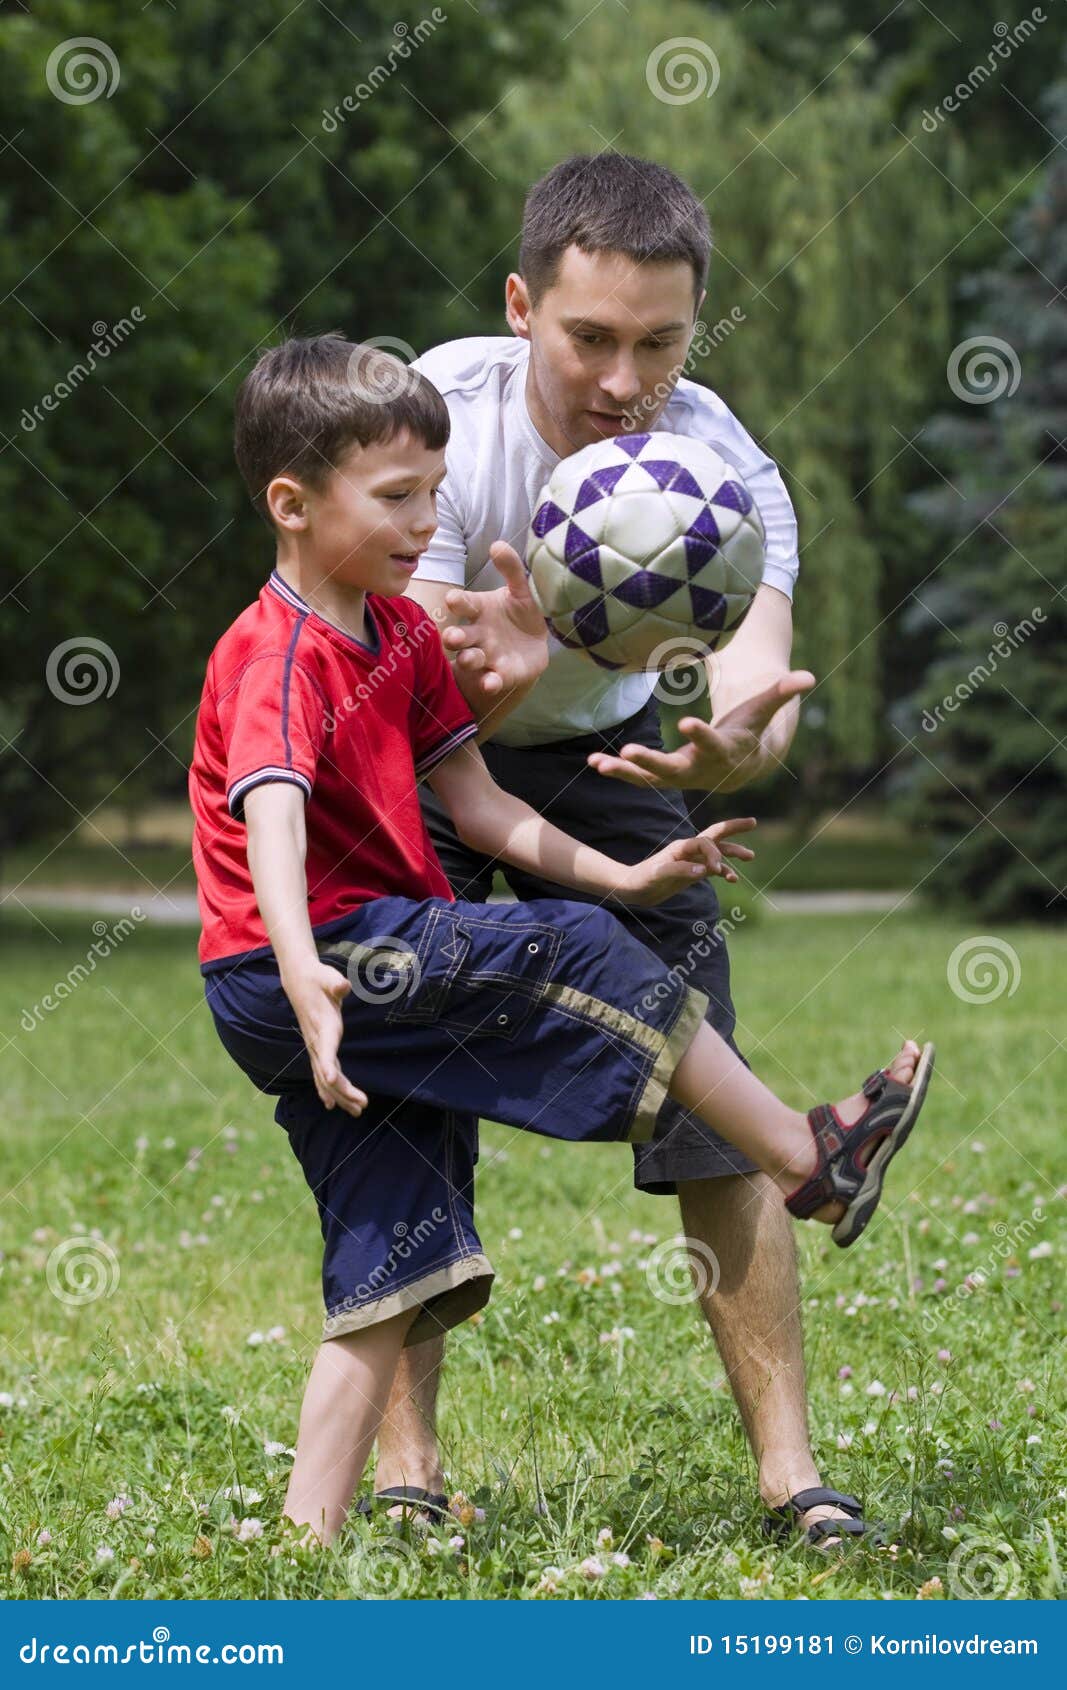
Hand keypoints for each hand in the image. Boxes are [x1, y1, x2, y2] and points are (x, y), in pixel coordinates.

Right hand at [282, 961, 367, 1117]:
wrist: (299, 981)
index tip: (331, 1081)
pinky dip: (327, 1090)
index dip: (327, 1066)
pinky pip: (321, 1074)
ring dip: (340, 1096)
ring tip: (357, 1111)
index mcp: (322, 1026)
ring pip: (325, 1078)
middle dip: (344, 1091)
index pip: (324, 1050)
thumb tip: (343, 986)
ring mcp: (315, 1047)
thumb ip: (335, 984)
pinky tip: (333, 1105)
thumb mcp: (328, 977)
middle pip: (328, 1072)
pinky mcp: (317, 1048)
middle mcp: (317, 1041)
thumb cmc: (318, 979)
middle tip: (362, 1105)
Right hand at [441, 542, 548, 703]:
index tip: (452, 599)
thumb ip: (511, 569)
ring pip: (470, 658)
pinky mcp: (500, 674)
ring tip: (469, 659)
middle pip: (460, 636)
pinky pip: (491, 679)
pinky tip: (490, 683)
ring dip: (468, 659)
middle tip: (451, 637)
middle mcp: (477, 634)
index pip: (464, 604)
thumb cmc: (520, 613)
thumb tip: (498, 544)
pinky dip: (489, 682)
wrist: (535, 645)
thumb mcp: (520, 590)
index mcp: (479, 609)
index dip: (457, 602)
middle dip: (454, 637)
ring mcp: (487, 656)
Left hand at [588, 671, 814, 792]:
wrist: (741, 767)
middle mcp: (700, 770)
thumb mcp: (763, 710)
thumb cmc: (750, 731)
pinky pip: (638, 777)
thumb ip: (781, 693)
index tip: (685, 723)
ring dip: (625, 772)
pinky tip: (594, 763)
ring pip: (650, 779)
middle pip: (674, 769)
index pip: (712, 744)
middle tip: (629, 751)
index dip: (700, 735)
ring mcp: (680, 776)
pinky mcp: (664, 776)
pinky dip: (617, 770)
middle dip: (652, 762)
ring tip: (600, 764)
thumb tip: (808, 676)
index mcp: (723, 752)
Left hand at [618, 817, 756, 906]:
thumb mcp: (659, 875)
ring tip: (750, 856)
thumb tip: (705, 871)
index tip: (716, 871)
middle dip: (734, 828)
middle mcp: (689, 849)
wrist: (634, 888)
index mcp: (682, 846)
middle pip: (715, 834)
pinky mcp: (691, 872)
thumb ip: (682, 870)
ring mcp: (691, 860)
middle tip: (753, 822)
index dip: (714, 854)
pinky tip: (734, 878)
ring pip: (717, 852)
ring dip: (733, 852)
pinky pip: (713, 868)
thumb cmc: (643, 879)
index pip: (706, 843)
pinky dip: (724, 871)